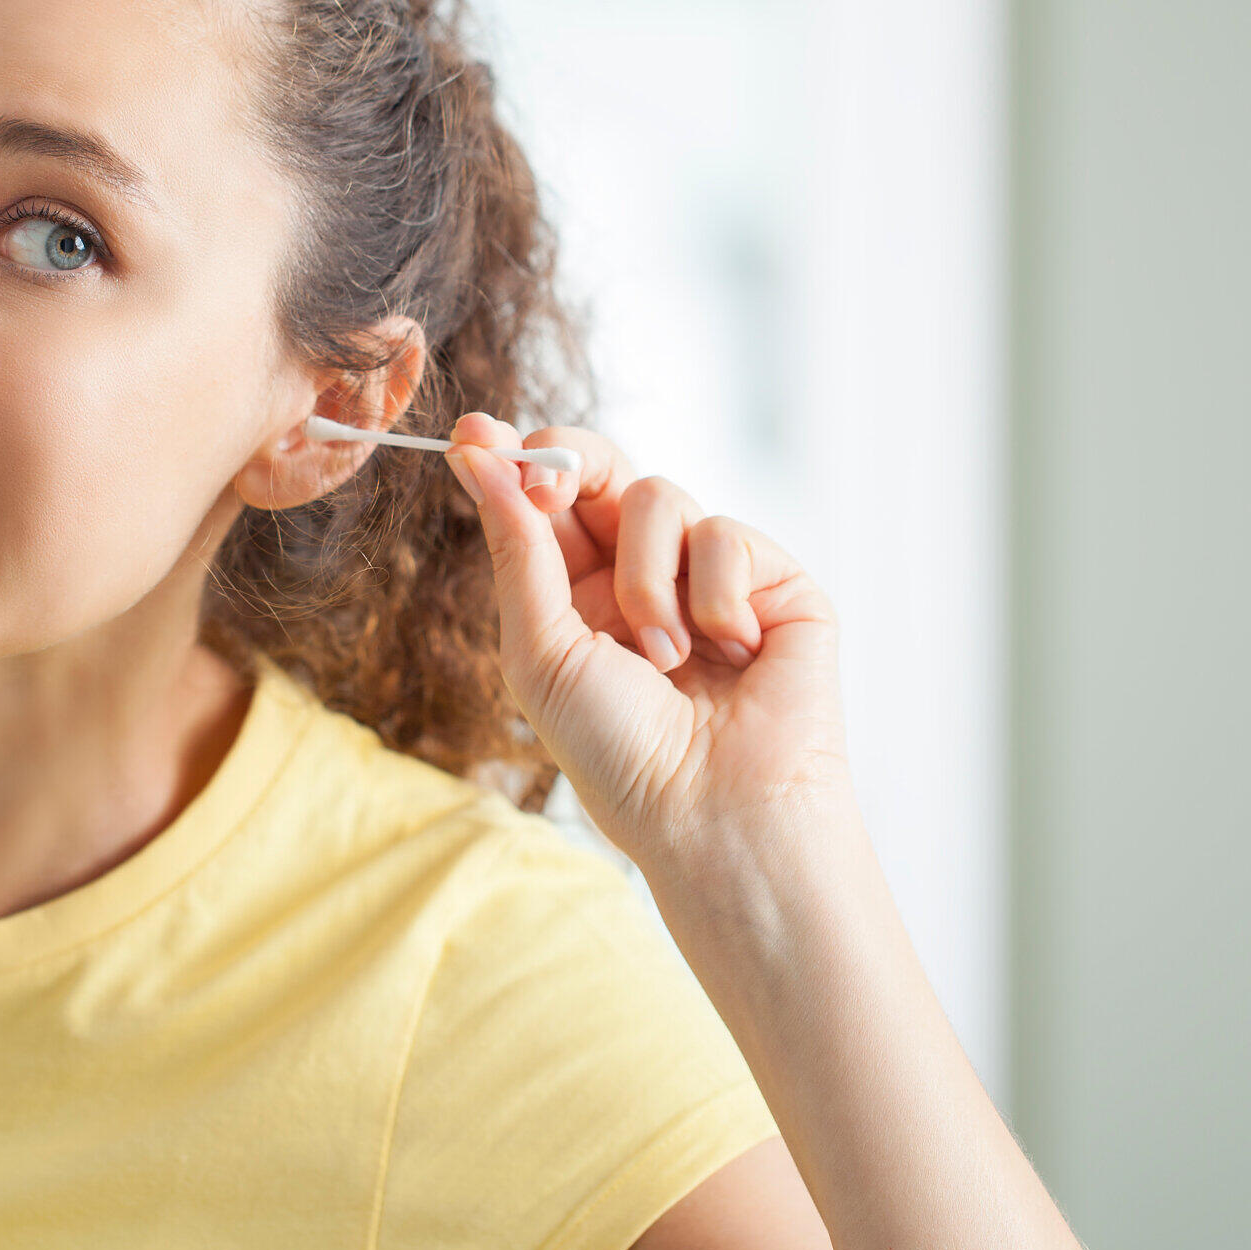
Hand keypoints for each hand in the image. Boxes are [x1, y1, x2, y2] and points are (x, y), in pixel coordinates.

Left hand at [444, 413, 849, 867]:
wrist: (717, 813)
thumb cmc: (620, 754)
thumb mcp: (542, 652)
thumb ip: (517, 549)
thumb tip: (477, 455)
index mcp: (575, 597)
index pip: (542, 504)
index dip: (510, 461)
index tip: (475, 435)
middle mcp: (641, 578)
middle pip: (602, 470)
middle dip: (570, 462)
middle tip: (552, 481)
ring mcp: (710, 576)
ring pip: (659, 497)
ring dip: (648, 579)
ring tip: (664, 657)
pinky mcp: (775, 582)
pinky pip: (726, 533)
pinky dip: (717, 594)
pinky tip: (730, 651)